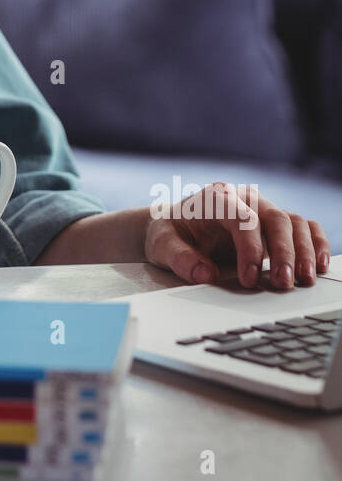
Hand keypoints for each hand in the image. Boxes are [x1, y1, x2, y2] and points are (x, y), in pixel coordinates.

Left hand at [142, 181, 331, 288]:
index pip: (242, 218)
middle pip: (274, 218)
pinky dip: (315, 243)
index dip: (249, 249)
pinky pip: (302, 226)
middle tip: (284, 283)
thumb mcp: (160, 245)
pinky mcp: (272, 225)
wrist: (172, 227)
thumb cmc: (168, 234)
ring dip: (304, 250)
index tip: (249, 279)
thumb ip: (179, 258)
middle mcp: (244, 199)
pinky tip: (320, 266)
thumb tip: (204, 275)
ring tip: (305, 280)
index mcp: (215, 198)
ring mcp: (261, 210)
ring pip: (293, 222)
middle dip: (283, 252)